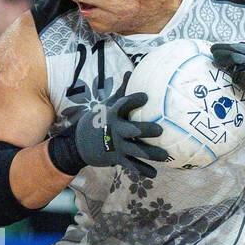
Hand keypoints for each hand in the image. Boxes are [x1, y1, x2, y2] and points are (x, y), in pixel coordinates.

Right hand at [52, 73, 167, 177]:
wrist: (79, 143)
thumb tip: (131, 70)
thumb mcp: (107, 104)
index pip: (123, 105)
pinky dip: (143, 170)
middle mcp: (114, 129)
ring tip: (165, 155)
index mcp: (112, 114)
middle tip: (159, 130)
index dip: (133, 100)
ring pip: (136, 150)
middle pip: (131, 130)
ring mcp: (115, 145)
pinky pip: (131, 165)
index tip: (145, 97)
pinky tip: (154, 174)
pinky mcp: (116, 158)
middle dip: (145, 130)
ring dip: (151, 154)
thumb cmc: (98, 120)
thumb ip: (121, 91)